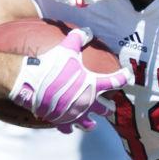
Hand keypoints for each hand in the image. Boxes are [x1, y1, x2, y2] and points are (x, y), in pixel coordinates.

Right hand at [8, 27, 129, 132]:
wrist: (29, 83)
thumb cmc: (50, 65)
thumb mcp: (66, 48)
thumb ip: (78, 39)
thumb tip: (87, 31)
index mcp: (94, 86)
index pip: (116, 81)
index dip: (124, 76)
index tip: (128, 74)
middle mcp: (88, 102)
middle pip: (105, 109)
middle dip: (107, 108)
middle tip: (108, 108)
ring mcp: (75, 114)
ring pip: (88, 124)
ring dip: (90, 123)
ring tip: (92, 124)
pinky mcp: (61, 121)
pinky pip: (67, 128)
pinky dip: (68, 128)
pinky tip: (68, 128)